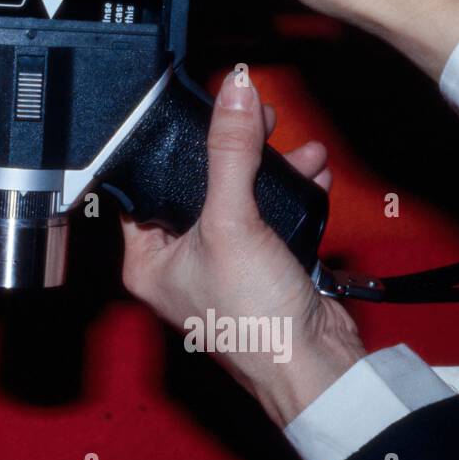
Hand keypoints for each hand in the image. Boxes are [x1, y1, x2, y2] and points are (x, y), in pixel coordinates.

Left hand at [121, 70, 364, 427]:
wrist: (315, 365)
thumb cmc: (252, 320)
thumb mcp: (232, 220)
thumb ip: (230, 151)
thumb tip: (233, 93)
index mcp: (147, 258)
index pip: (143, 187)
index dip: (167, 147)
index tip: (192, 111)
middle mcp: (179, 261)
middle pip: (197, 185)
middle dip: (231, 149)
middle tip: (251, 116)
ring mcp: (224, 263)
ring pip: (240, 197)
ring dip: (270, 167)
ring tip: (295, 144)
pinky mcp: (264, 266)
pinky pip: (273, 215)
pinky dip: (292, 191)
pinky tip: (312, 172)